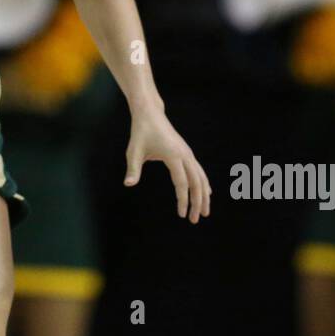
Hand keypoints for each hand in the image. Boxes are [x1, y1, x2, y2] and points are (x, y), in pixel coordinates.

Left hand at [124, 107, 210, 222]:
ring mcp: (188, 153)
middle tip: (195, 220)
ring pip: (201, 177)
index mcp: (173, 155)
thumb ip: (133, 169)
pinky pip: (199, 171)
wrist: (150, 114)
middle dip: (197, 202)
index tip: (181, 215)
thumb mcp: (133, 151)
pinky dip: (203, 184)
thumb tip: (128, 184)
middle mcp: (185, 155)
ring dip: (204, 195)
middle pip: (196, 183)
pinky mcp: (187, 153)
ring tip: (204, 212)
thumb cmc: (140, 133)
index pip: (182, 183)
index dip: (183, 200)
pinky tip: (206, 194)